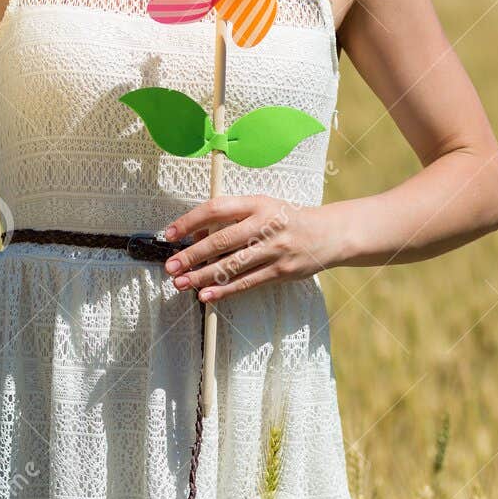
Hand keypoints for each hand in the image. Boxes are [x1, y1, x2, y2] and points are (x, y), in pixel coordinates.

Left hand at [161, 196, 331, 301]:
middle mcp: (265, 225)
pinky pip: (247, 283)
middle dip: (191, 255)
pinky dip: (224, 291)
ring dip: (202, 276)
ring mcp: (274, 250)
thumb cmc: (286, 219)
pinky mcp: (280, 271)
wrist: (327, 234)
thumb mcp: (262, 206)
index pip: (216, 209)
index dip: (189, 221)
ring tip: (182, 282)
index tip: (170, 233)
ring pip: (231, 266)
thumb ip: (232, 216)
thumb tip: (196, 233)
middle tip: (171, 266)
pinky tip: (206, 295)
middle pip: (220, 241)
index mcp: (257, 203)